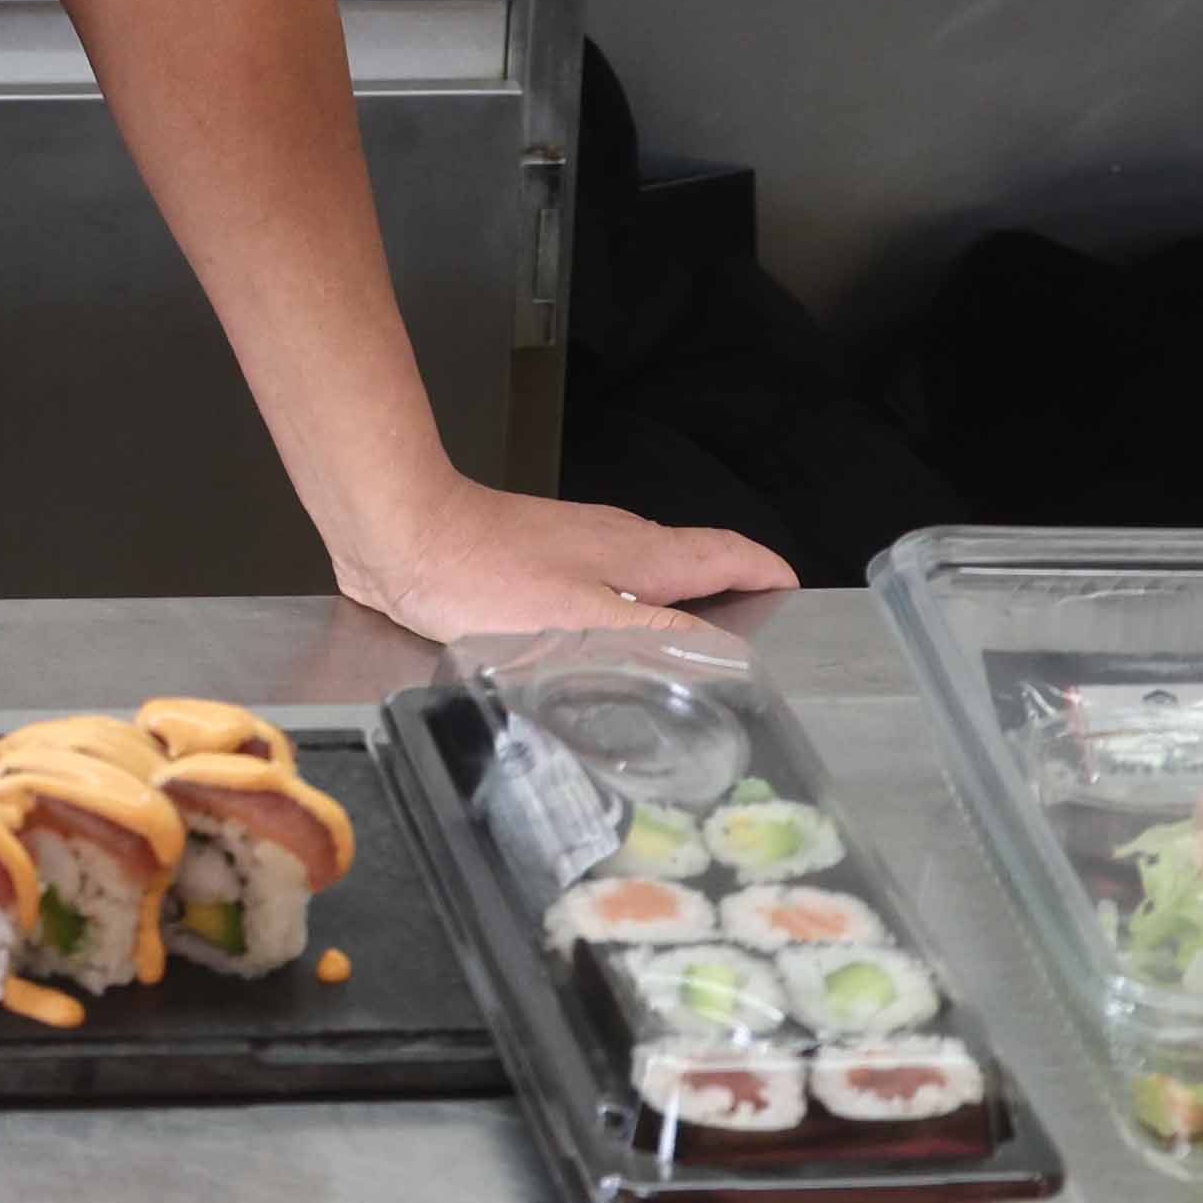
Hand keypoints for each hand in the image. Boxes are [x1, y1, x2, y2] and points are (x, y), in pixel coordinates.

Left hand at [325, 473, 800, 645]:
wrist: (403, 535)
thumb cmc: (485, 578)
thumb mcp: (585, 621)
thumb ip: (657, 635)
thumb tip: (725, 651)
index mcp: (642, 553)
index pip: (730, 554)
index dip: (769, 576)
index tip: (798, 603)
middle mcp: (618, 544)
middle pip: (696, 566)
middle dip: (731, 603)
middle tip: (750, 657)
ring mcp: (576, 551)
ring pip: (649, 580)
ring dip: (677, 613)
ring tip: (687, 668)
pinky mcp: (535, 565)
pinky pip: (602, 591)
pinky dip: (626, 618)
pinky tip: (610, 659)